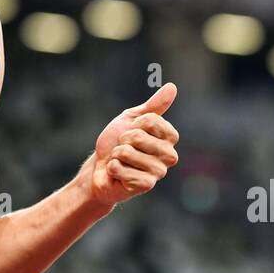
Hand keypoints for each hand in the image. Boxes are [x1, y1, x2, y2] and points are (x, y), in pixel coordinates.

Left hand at [87, 83, 180, 206]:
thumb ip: (153, 106)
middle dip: (123, 140)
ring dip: (116, 155)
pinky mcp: (146, 185)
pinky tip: (117, 174)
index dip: (135, 124)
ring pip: (128, 153)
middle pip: (139, 137)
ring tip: (120, 161)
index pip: (151, 120)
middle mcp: (169, 156)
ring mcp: (158, 172)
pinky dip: (113, 169)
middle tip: (124, 148)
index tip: (132, 131)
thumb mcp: (132, 119)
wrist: (100, 168)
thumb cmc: (117, 142)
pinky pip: (122, 170)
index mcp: (169, 138)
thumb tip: (173, 87)